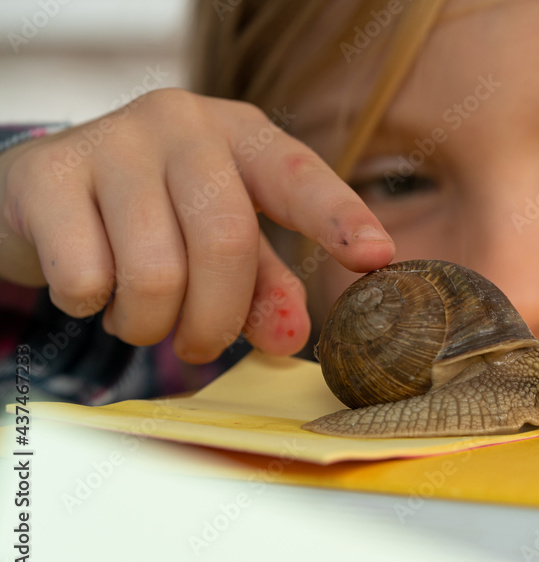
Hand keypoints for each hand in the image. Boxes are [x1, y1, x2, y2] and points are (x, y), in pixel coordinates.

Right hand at [0, 88, 394, 362]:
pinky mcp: (46, 173)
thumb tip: (291, 338)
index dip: (339, 218)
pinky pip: (87, 278)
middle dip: (218, 318)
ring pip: (154, 273)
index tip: (376, 256)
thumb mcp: (223, 242)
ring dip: (150, 323)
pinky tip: (91, 285)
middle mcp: (182, 122)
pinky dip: (92, 307)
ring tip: (141, 311)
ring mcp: (112, 140)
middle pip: (226, 240)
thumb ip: (266, 286)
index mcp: (242, 135)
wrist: (45, 190)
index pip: (299, 176)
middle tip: (201, 344)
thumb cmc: (158, 218)